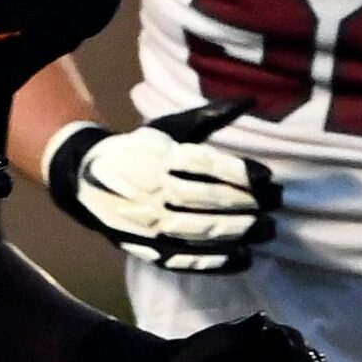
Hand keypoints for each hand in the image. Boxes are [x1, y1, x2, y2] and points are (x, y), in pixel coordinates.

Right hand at [49, 101, 280, 272]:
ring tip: (267, 230)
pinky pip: (186, 259)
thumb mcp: (170, 128)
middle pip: (206, 198)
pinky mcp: (149, 249)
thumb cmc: (141, 150)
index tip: (268, 178)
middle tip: (277, 206)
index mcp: (159, 155)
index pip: (205, 165)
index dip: (239, 172)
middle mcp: (152, 188)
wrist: (85, 181)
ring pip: (199, 230)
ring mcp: (149, 222)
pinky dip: (218, 261)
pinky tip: (245, 257)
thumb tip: (250, 100)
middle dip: (247, 204)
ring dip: (239, 232)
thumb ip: (210, 117)